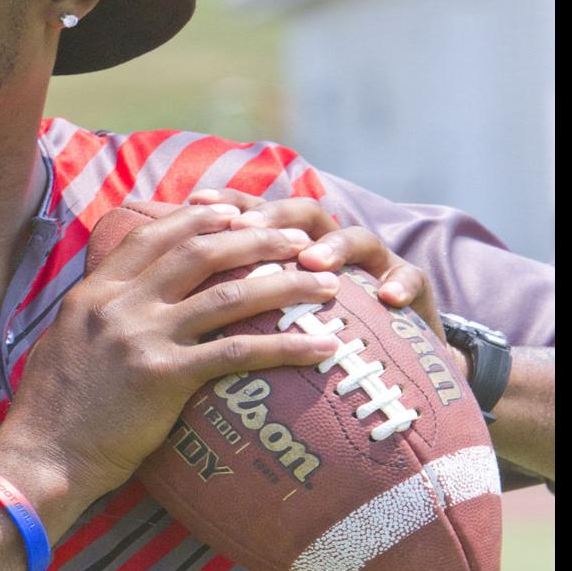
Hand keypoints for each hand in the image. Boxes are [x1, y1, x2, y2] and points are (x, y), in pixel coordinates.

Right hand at [0, 202, 343, 504]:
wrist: (41, 458)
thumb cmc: (51, 413)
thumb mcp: (62, 344)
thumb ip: (94, 316)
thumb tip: (117, 305)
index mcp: (93, 293)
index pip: (152, 235)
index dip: (199, 217)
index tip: (237, 212)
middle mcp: (119, 305)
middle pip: (199, 252)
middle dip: (256, 238)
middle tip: (297, 242)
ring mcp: (142, 337)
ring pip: (228, 294)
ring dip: (284, 285)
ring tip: (325, 286)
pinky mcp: (164, 377)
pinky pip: (239, 353)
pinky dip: (286, 347)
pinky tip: (321, 348)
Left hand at [187, 188, 450, 349]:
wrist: (392, 368)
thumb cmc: (313, 347)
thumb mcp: (269, 327)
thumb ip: (226, 307)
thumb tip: (159, 301)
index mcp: (293, 249)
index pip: (259, 213)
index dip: (228, 202)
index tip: (196, 202)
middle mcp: (332, 247)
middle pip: (306, 214)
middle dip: (277, 217)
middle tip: (248, 229)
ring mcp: (373, 266)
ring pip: (359, 237)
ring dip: (334, 245)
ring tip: (310, 262)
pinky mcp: (412, 290)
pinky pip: (411, 280)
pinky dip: (401, 284)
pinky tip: (388, 300)